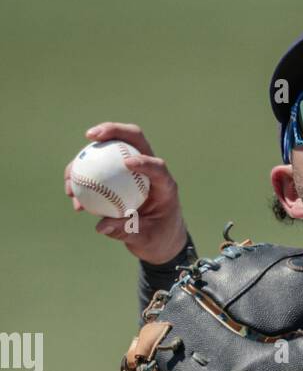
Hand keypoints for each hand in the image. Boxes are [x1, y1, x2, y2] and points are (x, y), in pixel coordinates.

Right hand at [64, 122, 188, 263]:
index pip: (157, 166)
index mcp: (164, 185)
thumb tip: (101, 226)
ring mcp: (132, 170)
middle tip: (91, 135)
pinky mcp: (117, 175)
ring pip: (110, 150)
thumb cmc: (158, 239)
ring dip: (87, 155)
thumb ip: (127, 231)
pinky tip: (70, 190)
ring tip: (70, 172)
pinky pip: (97, 170)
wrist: (159, 240)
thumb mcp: (147, 240)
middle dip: (113, 130)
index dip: (144, 161)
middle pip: (133, 139)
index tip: (127, 163)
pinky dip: (83, 176)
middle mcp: (148, 171)